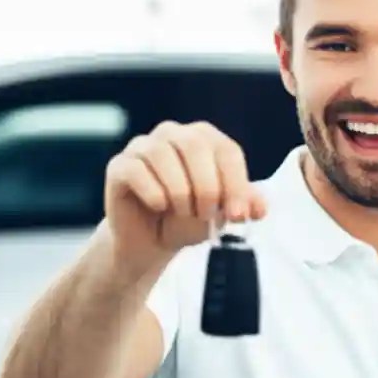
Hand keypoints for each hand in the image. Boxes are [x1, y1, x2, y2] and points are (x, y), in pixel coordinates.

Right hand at [103, 121, 267, 274]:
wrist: (150, 243)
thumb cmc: (188, 221)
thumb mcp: (222, 214)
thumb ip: (242, 205)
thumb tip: (259, 208)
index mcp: (203, 139)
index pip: (226, 150)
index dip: (236, 183)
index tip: (239, 215)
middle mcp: (172, 134)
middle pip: (195, 145)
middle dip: (207, 186)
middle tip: (207, 214)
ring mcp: (142, 147)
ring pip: (162, 154)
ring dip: (179, 191)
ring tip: (184, 212)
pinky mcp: (119, 166)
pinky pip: (136, 169)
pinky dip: (153, 192)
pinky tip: (159, 207)